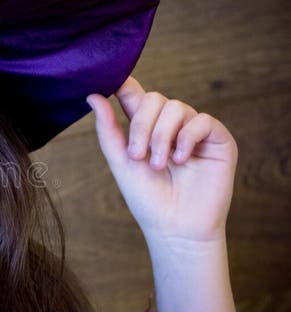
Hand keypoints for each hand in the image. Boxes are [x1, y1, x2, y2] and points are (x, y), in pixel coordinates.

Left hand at [87, 77, 237, 245]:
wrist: (175, 228)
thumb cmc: (148, 199)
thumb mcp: (121, 162)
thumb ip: (108, 129)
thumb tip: (92, 96)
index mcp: (147, 128)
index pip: (136, 95)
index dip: (124, 84)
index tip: (111, 82)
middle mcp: (171, 125)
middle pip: (154, 99)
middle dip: (142, 126)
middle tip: (137, 156)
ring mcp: (195, 131)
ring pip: (176, 107)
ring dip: (162, 136)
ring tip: (159, 165)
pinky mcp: (218, 140)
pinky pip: (202, 120)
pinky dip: (187, 138)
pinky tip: (181, 160)